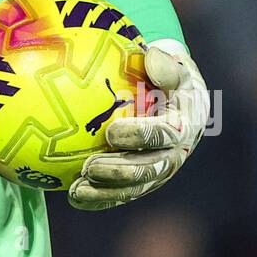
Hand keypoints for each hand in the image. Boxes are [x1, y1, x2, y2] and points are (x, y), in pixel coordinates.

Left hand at [69, 38, 208, 210]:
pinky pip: (120, 194)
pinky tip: (73, 196)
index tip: (111, 132)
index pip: (164, 135)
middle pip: (148, 170)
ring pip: (133, 188)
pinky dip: (98, 199)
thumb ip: (165, 65)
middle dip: (118, 172)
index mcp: (184, 127)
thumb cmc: (168, 77)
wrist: (175, 98)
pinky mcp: (143, 182)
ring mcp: (159, 172)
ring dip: (104, 192)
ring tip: (77, 189)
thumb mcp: (175, 66)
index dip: (140, 136)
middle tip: (89, 167)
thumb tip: (152, 56)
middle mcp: (174, 155)